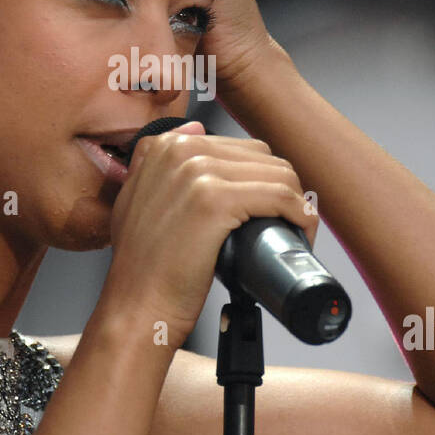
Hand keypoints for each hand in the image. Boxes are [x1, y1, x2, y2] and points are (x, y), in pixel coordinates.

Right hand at [100, 120, 318, 344]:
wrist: (137, 305)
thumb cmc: (141, 266)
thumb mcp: (134, 199)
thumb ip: (152, 161)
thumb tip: (194, 128)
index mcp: (166, 146)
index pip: (240, 148)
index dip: (261, 179)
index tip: (265, 208)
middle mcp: (180, 150)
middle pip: (263, 158)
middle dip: (281, 189)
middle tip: (283, 223)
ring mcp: (197, 172)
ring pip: (277, 174)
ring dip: (296, 203)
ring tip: (294, 231)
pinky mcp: (215, 200)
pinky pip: (279, 195)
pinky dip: (300, 214)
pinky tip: (300, 230)